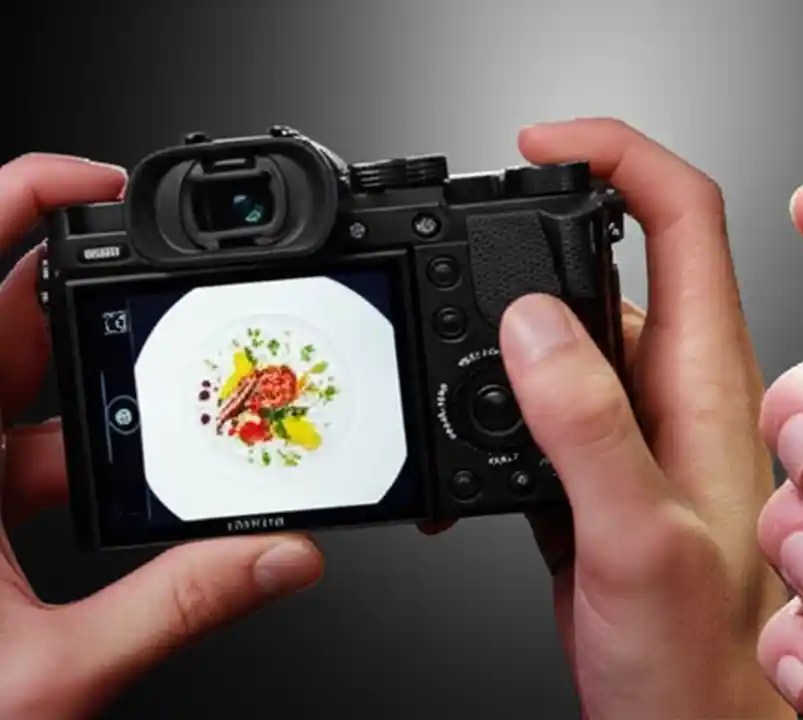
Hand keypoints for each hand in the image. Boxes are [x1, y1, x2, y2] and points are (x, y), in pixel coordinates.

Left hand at [0, 154, 324, 717]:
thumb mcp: (52, 675)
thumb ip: (176, 607)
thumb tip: (280, 556)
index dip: (20, 205)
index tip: (96, 183)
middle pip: (6, 325)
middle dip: (98, 300)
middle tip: (179, 294)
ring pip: (22, 391)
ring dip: (104, 387)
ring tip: (179, 389)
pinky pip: (30, 450)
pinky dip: (92, 451)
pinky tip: (148, 477)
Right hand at [495, 119, 790, 719]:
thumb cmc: (703, 664)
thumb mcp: (639, 539)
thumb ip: (587, 426)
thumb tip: (532, 324)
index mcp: (706, 383)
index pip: (683, 220)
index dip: (619, 160)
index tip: (545, 149)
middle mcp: (675, 395)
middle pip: (609, 270)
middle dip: (536, 261)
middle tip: (474, 299)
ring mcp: (632, 435)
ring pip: (562, 345)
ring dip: (506, 356)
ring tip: (472, 409)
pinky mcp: (595, 479)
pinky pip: (539, 414)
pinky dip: (494, 419)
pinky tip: (473, 466)